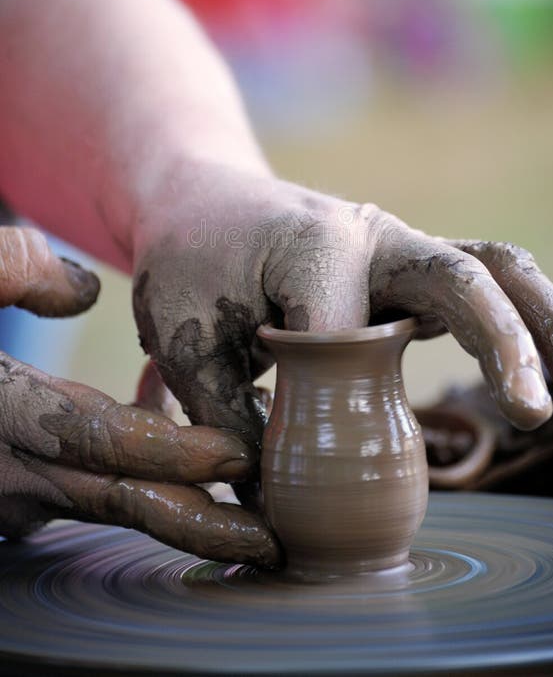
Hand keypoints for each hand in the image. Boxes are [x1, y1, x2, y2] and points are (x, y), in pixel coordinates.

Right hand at [0, 226, 278, 566]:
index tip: (235, 456)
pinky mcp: (11, 497)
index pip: (97, 441)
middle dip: (197, 523)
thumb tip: (84, 290)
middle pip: (116, 500)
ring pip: (105, 511)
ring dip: (178, 521)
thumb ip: (16, 268)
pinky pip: (84, 504)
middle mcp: (6, 470)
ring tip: (249, 534)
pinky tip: (189, 497)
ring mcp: (6, 495)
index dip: (169, 452)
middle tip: (270, 541)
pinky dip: (138, 502)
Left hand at [132, 163, 552, 441]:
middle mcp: (377, 237)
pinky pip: (479, 288)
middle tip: (533, 412)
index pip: (352, 339)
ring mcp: (401, 248)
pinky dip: (519, 324)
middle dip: (510, 343)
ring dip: (544, 326)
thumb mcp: (184, 340)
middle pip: (466, 279)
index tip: (289, 450)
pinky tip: (546, 372)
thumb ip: (228, 422)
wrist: (201, 201)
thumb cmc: (188, 262)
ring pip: (492, 274)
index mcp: (320, 244)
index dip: (327, 401)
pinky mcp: (410, 271)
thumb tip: (274, 513)